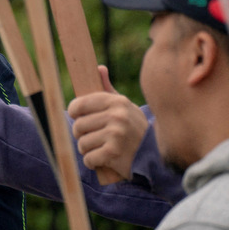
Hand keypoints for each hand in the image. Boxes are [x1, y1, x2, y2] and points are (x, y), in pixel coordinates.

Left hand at [66, 65, 147, 180]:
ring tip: (99, 148)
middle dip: (81, 135)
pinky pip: (89, 158)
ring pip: (82, 143)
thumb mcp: (124, 106)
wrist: (154, 155)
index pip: (79, 105)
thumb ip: (108, 89)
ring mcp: (116, 134)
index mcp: (116, 102)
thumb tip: (99, 68)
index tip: (77, 117)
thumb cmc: (133, 128)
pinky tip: (103, 159)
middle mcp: (116, 116)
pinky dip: (92, 162)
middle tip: (92, 137)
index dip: (74, 113)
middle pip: (78, 126)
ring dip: (87, 149)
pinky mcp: (114, 153)